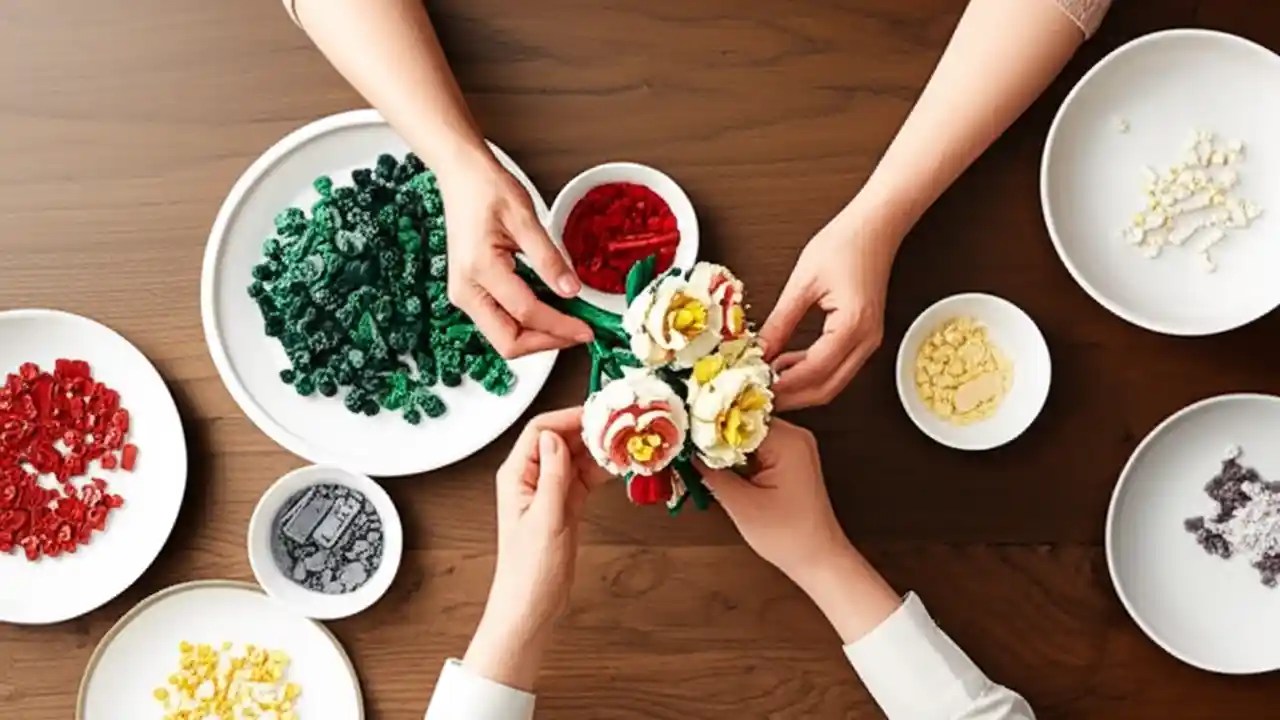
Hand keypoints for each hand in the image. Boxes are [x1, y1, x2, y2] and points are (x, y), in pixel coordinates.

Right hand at [440, 151, 592, 357]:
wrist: (460, 176)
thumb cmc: (487, 188)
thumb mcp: (525, 217)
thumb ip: (548, 257)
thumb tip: (571, 290)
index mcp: (479, 269)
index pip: (526, 313)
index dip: (560, 326)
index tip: (588, 329)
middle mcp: (466, 291)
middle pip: (508, 342)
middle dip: (548, 343)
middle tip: (580, 333)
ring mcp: (465, 296)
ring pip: (504, 338)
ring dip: (538, 338)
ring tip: (570, 324)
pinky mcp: (471, 294)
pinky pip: (500, 323)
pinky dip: (527, 326)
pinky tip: (550, 313)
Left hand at [464, 408, 609, 689]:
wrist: (531, 606)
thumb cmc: (530, 570)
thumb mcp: (545, 519)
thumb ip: (552, 476)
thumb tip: (556, 435)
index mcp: (517, 475)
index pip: (541, 430)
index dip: (569, 417)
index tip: (599, 413)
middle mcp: (532, 477)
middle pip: (562, 438)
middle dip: (591, 429)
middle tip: (623, 424)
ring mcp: (549, 490)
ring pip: (577, 456)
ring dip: (601, 448)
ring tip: (629, 442)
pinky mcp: (565, 504)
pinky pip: (585, 476)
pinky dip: (604, 470)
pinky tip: (623, 466)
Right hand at [700, 419, 900, 642]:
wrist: (818, 558)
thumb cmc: (786, 536)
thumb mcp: (741, 504)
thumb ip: (711, 471)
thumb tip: (685, 449)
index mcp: (787, 441)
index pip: (739, 417)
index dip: (709, 424)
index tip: (682, 431)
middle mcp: (794, 435)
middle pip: (744, 421)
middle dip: (715, 433)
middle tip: (684, 443)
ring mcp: (794, 445)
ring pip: (748, 433)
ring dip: (725, 445)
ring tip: (697, 454)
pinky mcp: (790, 458)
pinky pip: (757, 446)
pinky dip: (738, 455)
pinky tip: (719, 466)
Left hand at [758, 207, 900, 409]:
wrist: (875, 226)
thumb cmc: (844, 243)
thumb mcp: (802, 282)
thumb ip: (780, 321)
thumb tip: (758, 350)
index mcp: (852, 326)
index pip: (814, 371)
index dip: (784, 386)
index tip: (756, 389)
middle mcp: (867, 340)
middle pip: (827, 388)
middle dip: (792, 397)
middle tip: (758, 396)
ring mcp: (869, 342)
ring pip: (833, 383)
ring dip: (801, 388)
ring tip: (767, 382)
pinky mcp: (865, 337)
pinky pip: (838, 368)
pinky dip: (812, 374)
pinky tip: (786, 366)